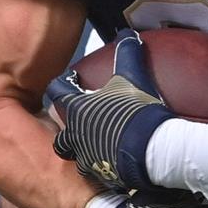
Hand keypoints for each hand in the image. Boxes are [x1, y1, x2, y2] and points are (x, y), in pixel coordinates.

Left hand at [49, 31, 174, 192]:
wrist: (151, 151)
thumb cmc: (138, 112)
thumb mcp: (133, 78)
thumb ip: (128, 54)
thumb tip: (127, 35)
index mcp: (77, 107)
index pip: (57, 91)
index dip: (64, 85)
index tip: (74, 82)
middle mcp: (73, 132)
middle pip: (59, 123)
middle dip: (68, 118)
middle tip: (84, 114)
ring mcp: (83, 155)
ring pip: (71, 149)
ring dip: (79, 143)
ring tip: (95, 141)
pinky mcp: (96, 173)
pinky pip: (89, 168)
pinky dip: (96, 163)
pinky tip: (110, 160)